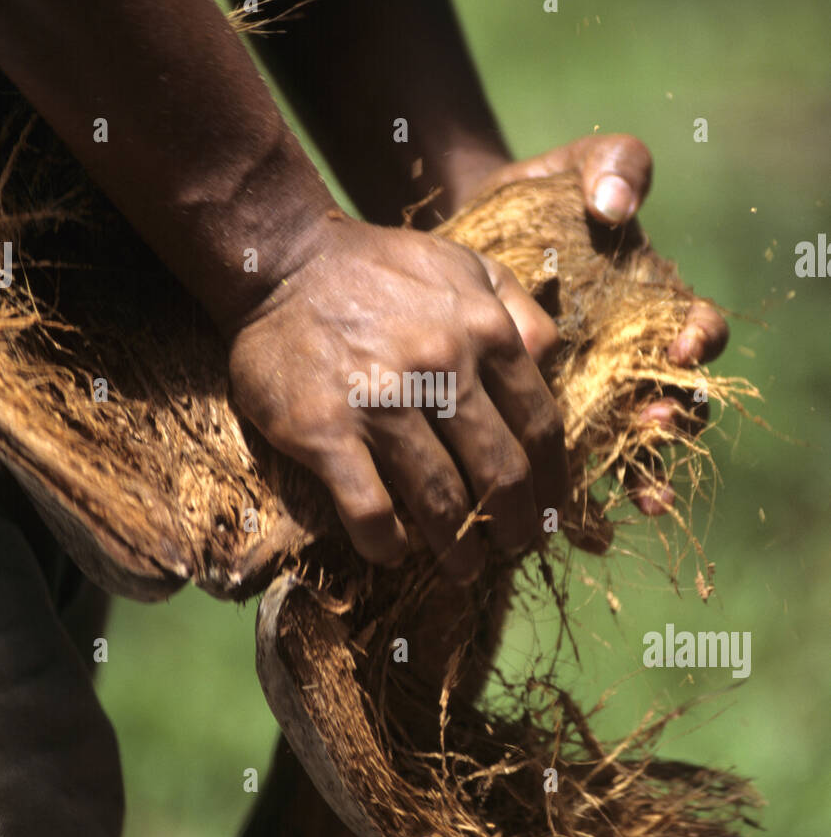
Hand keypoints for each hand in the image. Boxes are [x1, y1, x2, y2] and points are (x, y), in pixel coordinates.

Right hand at [228, 214, 568, 581]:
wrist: (282, 264)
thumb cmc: (378, 268)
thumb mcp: (464, 266)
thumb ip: (518, 309)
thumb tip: (555, 360)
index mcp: (484, 332)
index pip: (540, 426)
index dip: (551, 481)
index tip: (548, 512)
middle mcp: (442, 369)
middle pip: (500, 473)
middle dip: (514, 525)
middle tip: (512, 548)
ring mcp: (381, 403)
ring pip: (440, 501)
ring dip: (459, 550)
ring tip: (465, 572)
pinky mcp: (324, 431)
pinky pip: (368, 509)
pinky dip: (386, 543)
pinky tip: (392, 552)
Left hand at [469, 134, 729, 514]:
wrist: (472, 234)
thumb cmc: (538, 197)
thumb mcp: (577, 167)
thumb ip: (614, 166)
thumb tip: (616, 205)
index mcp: (655, 304)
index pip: (695, 329)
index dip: (695, 342)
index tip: (677, 350)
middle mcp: (634, 358)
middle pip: (675, 401)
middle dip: (672, 421)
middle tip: (656, 429)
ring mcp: (595, 394)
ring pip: (633, 446)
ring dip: (643, 473)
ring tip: (640, 499)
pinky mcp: (550, 420)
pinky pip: (574, 465)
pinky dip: (582, 495)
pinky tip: (578, 523)